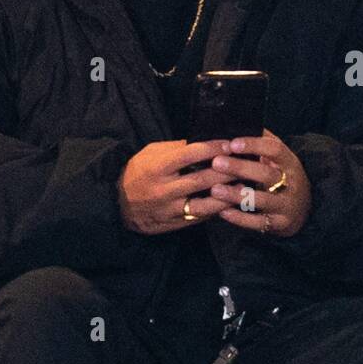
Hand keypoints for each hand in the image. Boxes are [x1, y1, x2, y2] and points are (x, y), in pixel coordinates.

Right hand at [117, 139, 235, 234]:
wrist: (117, 203)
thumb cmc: (137, 172)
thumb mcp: (151, 153)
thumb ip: (176, 148)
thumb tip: (203, 140)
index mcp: (158, 167)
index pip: (189, 155)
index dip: (212, 149)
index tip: (230, 144)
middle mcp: (164, 189)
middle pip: (201, 180)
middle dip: (226, 172)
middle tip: (246, 164)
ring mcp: (170, 209)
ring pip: (204, 204)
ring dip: (227, 195)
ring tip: (244, 186)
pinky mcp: (174, 223)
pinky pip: (199, 218)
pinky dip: (216, 210)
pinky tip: (231, 202)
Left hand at [209, 131, 311, 237]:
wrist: (305, 209)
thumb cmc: (284, 177)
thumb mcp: (280, 159)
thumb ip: (264, 142)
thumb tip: (239, 122)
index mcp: (289, 162)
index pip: (275, 149)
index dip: (254, 145)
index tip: (232, 143)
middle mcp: (291, 183)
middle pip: (267, 174)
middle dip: (241, 168)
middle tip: (216, 163)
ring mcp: (286, 205)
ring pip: (262, 200)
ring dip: (237, 194)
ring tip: (214, 189)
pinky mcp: (280, 224)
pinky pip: (258, 223)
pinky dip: (240, 218)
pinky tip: (222, 212)